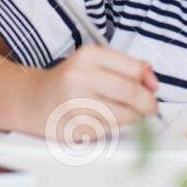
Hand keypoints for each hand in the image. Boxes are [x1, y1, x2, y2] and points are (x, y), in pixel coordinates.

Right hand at [30, 46, 157, 134]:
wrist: (33, 100)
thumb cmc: (70, 80)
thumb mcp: (95, 63)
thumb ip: (127, 68)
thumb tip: (153, 82)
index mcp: (88, 56)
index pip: (134, 70)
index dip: (149, 84)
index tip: (152, 89)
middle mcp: (79, 77)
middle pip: (131, 93)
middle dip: (147, 104)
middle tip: (150, 109)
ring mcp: (74, 105)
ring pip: (124, 116)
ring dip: (131, 118)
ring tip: (122, 113)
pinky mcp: (73, 129)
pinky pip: (109, 131)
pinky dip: (111, 128)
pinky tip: (99, 120)